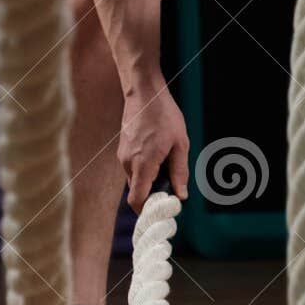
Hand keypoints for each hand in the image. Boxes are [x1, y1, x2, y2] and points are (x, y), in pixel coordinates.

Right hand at [118, 85, 189, 212]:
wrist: (144, 92)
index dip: (147, 211)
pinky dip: (144, 169)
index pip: (137, 200)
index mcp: (143, 164)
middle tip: (171, 190)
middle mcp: (128, 163)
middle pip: (137, 191)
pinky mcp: (123, 149)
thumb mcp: (180, 144)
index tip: (162, 211)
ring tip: (167, 167)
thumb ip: (179, 171)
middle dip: (152, 195)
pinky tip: (158, 156)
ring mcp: (123, 155)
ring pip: (135, 179)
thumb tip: (181, 195)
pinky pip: (133, 167)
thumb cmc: (164, 115)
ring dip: (149, 180)